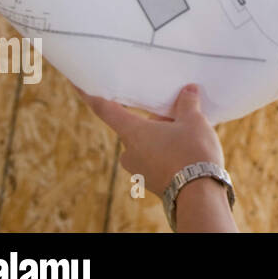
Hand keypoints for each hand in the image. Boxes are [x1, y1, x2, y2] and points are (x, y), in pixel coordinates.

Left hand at [76, 83, 223, 196]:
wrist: (199, 193)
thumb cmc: (192, 152)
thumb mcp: (194, 121)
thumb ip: (188, 103)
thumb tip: (189, 90)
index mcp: (133, 132)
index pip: (105, 109)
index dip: (90, 95)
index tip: (78, 84)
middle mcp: (129, 151)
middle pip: (135, 127)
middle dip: (155, 120)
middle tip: (178, 114)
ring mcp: (138, 169)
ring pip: (147, 144)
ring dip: (162, 137)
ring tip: (188, 135)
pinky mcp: (150, 181)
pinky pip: (154, 159)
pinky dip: (166, 152)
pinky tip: (187, 151)